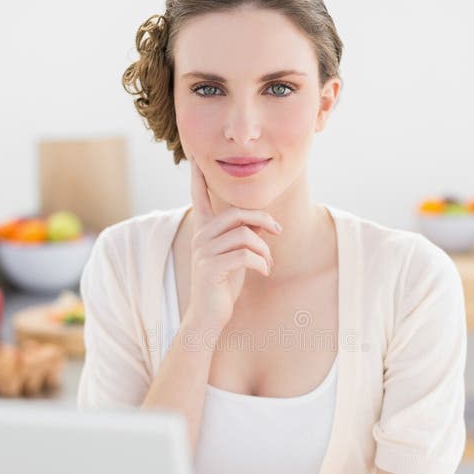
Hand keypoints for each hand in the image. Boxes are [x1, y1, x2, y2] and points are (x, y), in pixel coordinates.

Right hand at [186, 153, 282, 331]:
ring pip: (244, 234)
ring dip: (264, 248)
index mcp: (204, 230)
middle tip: (277, 231)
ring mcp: (204, 252)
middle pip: (237, 213)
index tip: (196, 158)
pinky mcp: (211, 268)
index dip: (198, 178)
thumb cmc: (223, 285)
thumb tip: (263, 221)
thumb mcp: (236, 255)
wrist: (208, 316)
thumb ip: (245, 235)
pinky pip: (245, 254)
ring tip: (267, 263)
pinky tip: (263, 271)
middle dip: (263, 220)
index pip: (199, 197)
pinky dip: (261, 262)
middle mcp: (201, 237)